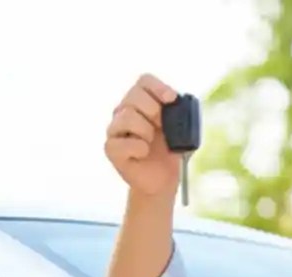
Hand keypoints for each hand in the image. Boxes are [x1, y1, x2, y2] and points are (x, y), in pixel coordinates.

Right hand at [104, 73, 181, 196]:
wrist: (163, 180)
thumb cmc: (169, 151)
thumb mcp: (180, 128)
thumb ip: (178, 112)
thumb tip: (176, 101)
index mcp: (141, 102)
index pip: (144, 81)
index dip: (158, 87)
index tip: (172, 99)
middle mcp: (124, 111)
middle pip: (134, 95)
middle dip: (153, 110)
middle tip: (162, 126)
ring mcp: (115, 129)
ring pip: (127, 116)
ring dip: (146, 131)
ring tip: (150, 142)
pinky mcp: (111, 148)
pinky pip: (123, 142)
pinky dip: (139, 148)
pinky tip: (143, 154)